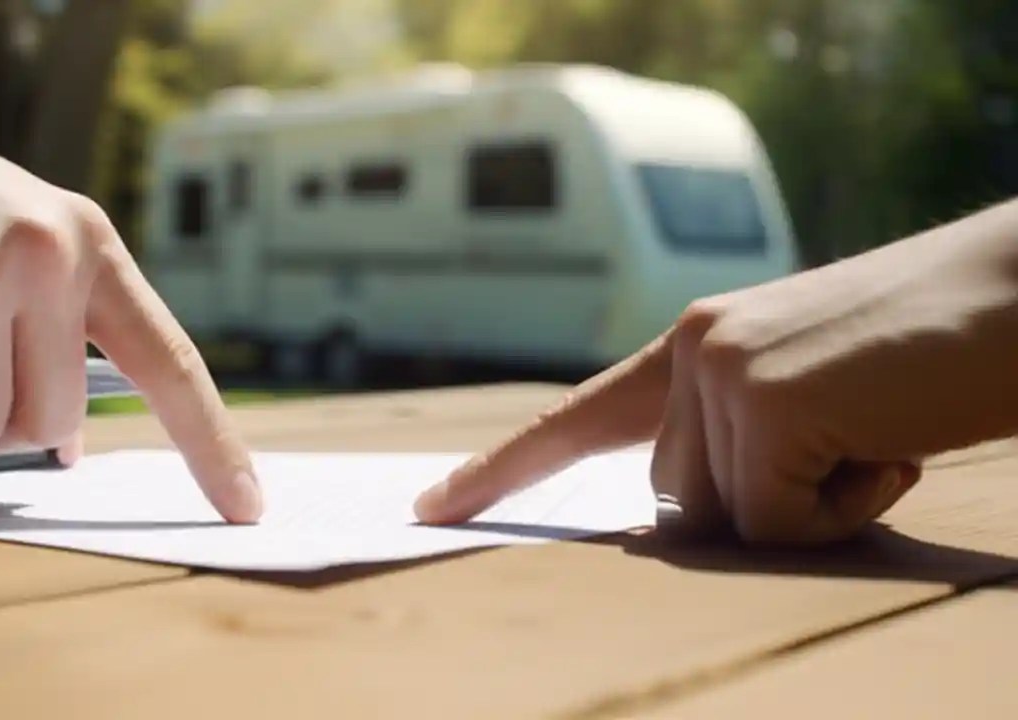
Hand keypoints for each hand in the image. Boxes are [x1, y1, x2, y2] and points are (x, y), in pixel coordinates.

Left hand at [415, 202, 1017, 544]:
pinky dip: (844, 511)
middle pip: (678, 503)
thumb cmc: (921, 353)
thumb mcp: (805, 388)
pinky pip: (779, 528)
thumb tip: (688, 517)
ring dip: (810, 508)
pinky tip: (889, 442)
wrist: (1017, 296)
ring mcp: (722, 374)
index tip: (430, 507)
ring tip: (875, 434)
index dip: (500, 470)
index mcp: (692, 345)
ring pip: (727, 523)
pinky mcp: (766, 406)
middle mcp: (692, 351)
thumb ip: (731, 435)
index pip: (575, 419)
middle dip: (762, 508)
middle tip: (853, 444)